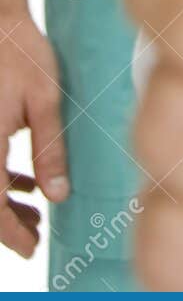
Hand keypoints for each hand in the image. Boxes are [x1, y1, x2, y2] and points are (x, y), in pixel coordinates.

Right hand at [0, 9, 69, 258]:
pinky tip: (22, 181)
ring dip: (1, 203)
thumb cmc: (20, 52)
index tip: (31, 248)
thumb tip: (58, 195)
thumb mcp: (44, 100)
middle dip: (5, 223)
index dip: (9, 233)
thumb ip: (49, 150)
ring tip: (34, 213)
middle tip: (35, 236)